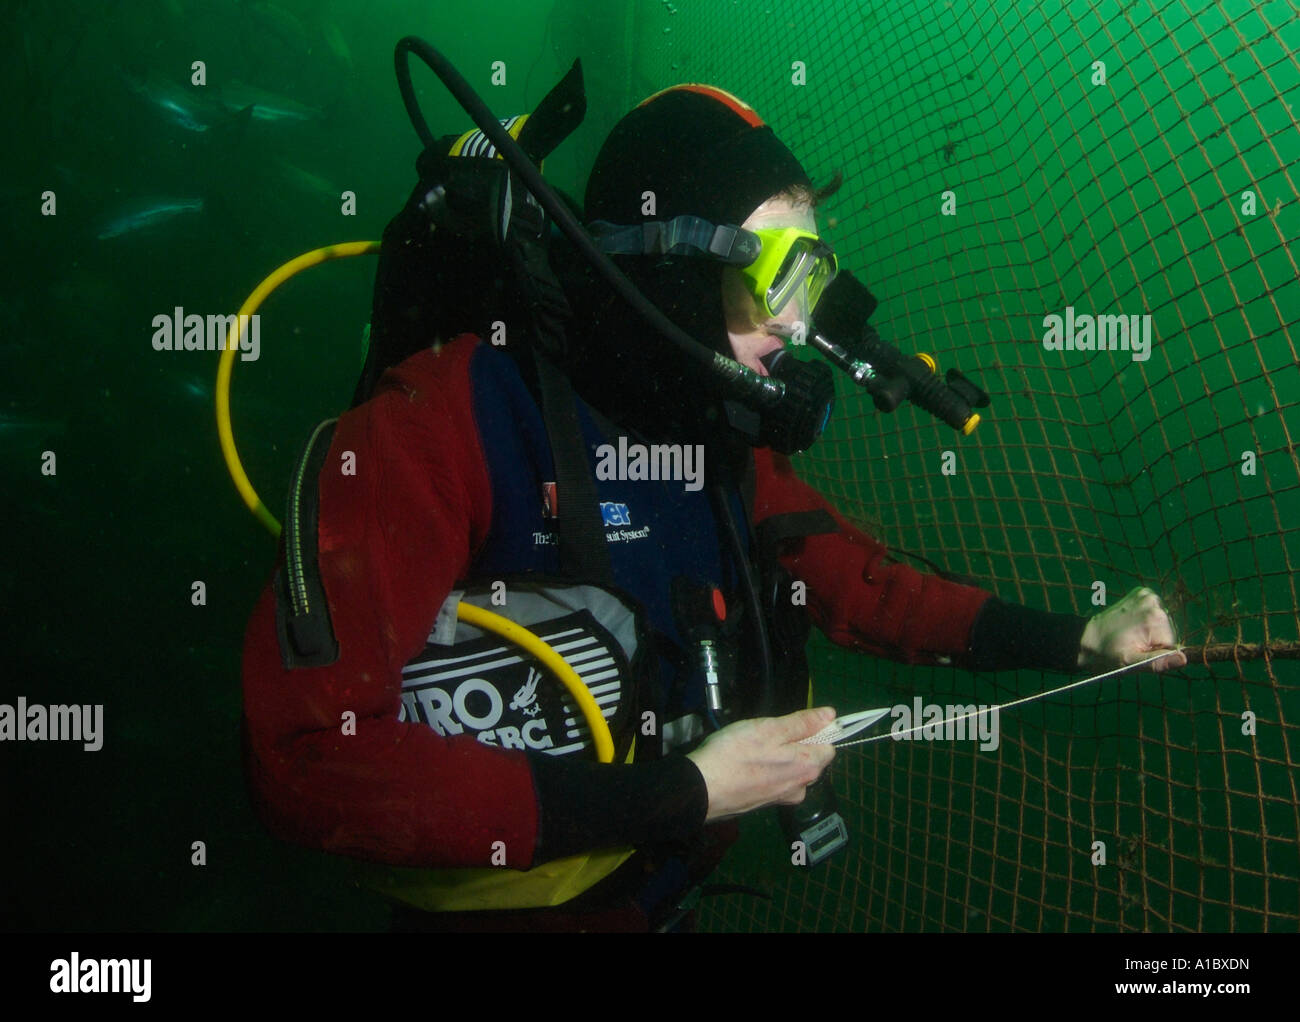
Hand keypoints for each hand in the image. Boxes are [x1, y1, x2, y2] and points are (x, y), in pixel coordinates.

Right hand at [685, 707, 836, 822]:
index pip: (829, 746)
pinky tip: (748, 765)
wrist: (701, 789)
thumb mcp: (769, 729)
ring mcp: (782, 798)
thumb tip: (830, 715)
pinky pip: (775, 782)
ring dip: (780, 759)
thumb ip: (802, 723)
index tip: (793, 722)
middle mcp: (801, 787)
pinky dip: (767, 772)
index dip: (817, 730)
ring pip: (792, 771)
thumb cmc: (736, 753)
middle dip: (795, 744)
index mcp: (808, 767)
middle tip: (766, 734)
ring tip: (753, 749)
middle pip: (811, 760)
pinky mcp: (764, 804)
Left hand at [1078, 586, 1186, 672]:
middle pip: (1169, 631)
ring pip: (1162, 622)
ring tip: (1130, 633)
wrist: (1087, 637)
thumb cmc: (1108, 654)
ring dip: (1150, 631)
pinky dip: (1145, 619)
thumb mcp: (1132, 663)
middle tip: (1132, 642)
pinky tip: (1131, 623)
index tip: (1139, 651)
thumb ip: (1159, 661)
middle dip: (1154, 641)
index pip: (1173, 643)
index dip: (1158, 652)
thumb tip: (1183, 659)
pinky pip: (1154, 611)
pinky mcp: (1142, 593)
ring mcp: (1147, 595)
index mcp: (1156, 618)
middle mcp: (1154, 602)